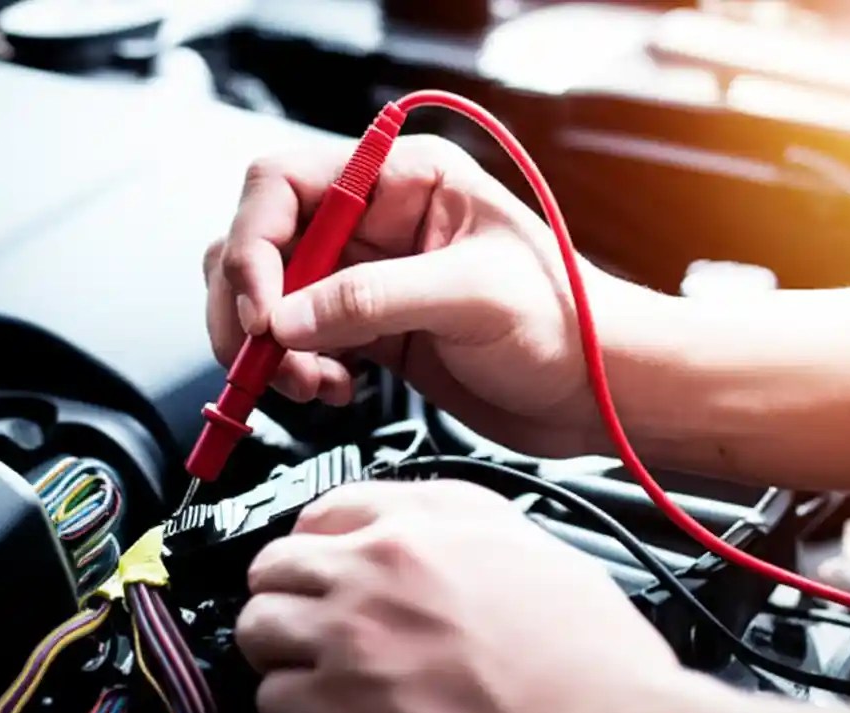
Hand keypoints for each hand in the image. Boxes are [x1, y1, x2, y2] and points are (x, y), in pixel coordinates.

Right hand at [204, 135, 667, 455]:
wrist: (600, 393)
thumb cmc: (570, 325)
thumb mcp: (472, 297)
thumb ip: (370, 300)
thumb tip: (283, 320)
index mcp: (404, 182)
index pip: (284, 187)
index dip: (254, 246)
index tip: (262, 311)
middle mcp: (375, 223)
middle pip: (263, 242)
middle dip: (248, 303)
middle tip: (261, 354)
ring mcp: (366, 279)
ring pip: (271, 297)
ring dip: (268, 346)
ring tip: (306, 382)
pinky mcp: (367, 330)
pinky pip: (297, 342)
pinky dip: (296, 371)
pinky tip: (333, 389)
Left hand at [234, 481, 684, 712]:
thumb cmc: (587, 650)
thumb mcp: (524, 541)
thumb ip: (449, 515)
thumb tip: (402, 520)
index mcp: (417, 529)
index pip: (321, 509)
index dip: (316, 539)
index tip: (319, 560)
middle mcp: (372, 575)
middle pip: (273, 567)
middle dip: (286, 592)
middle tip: (307, 616)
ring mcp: (348, 643)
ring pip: (260, 632)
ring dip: (283, 650)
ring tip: (316, 667)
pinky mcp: (336, 710)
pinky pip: (274, 699)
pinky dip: (293, 706)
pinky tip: (331, 708)